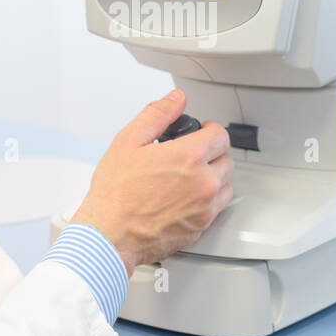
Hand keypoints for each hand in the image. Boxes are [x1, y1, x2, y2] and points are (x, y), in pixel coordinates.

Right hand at [73, 90, 233, 275]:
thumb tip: (175, 100)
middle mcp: (204, 182)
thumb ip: (157, 115)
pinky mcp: (201, 228)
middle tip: (190, 157)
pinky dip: (207, 201)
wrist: (110, 235)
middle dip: (211, 154)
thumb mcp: (128, 141)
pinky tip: (185, 199)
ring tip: (188, 178)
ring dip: (213, 178)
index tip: (201, 133)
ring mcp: (205, 207)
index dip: (209, 130)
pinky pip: (216, 208)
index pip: (220, 135)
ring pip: (225, 185)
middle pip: (226, 159)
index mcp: (189, 157)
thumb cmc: (115, 194)